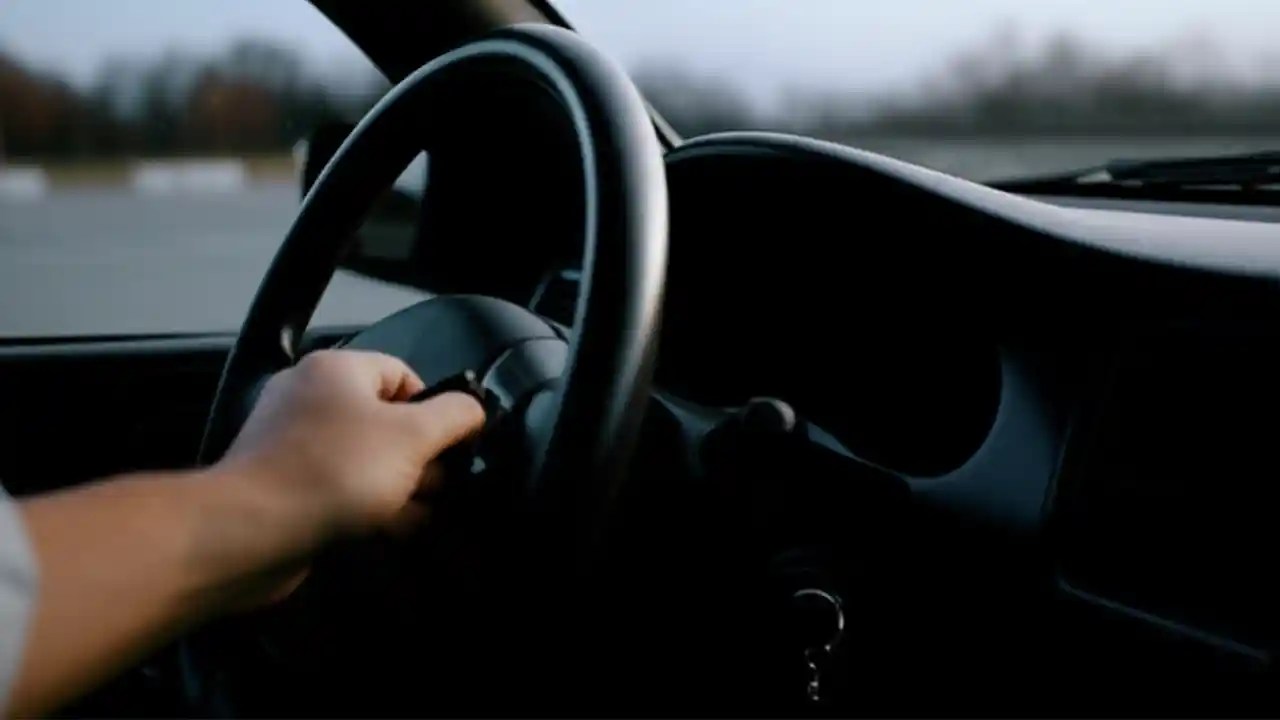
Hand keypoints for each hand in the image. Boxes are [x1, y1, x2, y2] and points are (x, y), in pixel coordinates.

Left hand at [219, 349, 485, 542]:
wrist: (252, 531)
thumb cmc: (337, 471)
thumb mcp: (415, 436)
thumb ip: (455, 415)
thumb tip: (473, 410)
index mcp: (336, 370)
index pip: (403, 374)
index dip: (434, 408)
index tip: (452, 444)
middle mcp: (309, 398)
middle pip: (386, 420)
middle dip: (420, 457)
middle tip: (437, 485)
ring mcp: (291, 445)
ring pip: (365, 460)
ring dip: (399, 488)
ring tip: (419, 514)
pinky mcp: (284, 488)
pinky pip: (339, 489)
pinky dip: (367, 507)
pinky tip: (390, 530)